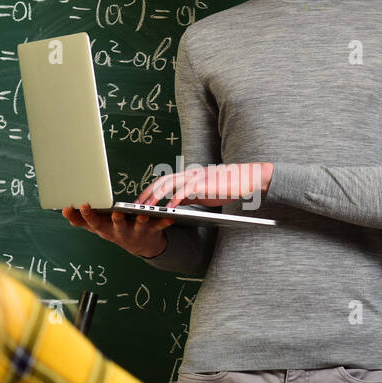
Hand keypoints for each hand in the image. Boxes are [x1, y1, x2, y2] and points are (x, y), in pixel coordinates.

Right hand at [62, 204, 174, 257]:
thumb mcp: (97, 227)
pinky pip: (158, 226)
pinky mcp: (151, 231)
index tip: (83, 205)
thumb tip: (64, 211)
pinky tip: (169, 218)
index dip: (87, 216)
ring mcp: (136, 233)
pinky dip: (164, 222)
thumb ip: (80, 220)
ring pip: (138, 227)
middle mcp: (120, 233)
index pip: (94, 224)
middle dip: (116, 221)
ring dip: (140, 222)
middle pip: (116, 227)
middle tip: (115, 213)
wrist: (141, 246)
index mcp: (105, 230)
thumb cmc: (115, 230)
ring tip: (142, 215)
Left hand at [136, 162, 273, 208]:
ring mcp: (196, 177)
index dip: (150, 191)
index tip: (140, 202)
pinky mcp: (204, 183)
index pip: (163, 182)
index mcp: (188, 177)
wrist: (246, 179)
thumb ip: (189, 196)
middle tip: (135, 205)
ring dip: (156, 196)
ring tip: (147, 207)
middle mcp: (189, 174)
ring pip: (169, 184)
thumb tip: (175, 203)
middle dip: (147, 194)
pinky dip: (176, 198)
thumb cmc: (227, 186)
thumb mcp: (203, 193)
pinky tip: (169, 207)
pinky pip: (186, 190)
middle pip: (161, 181)